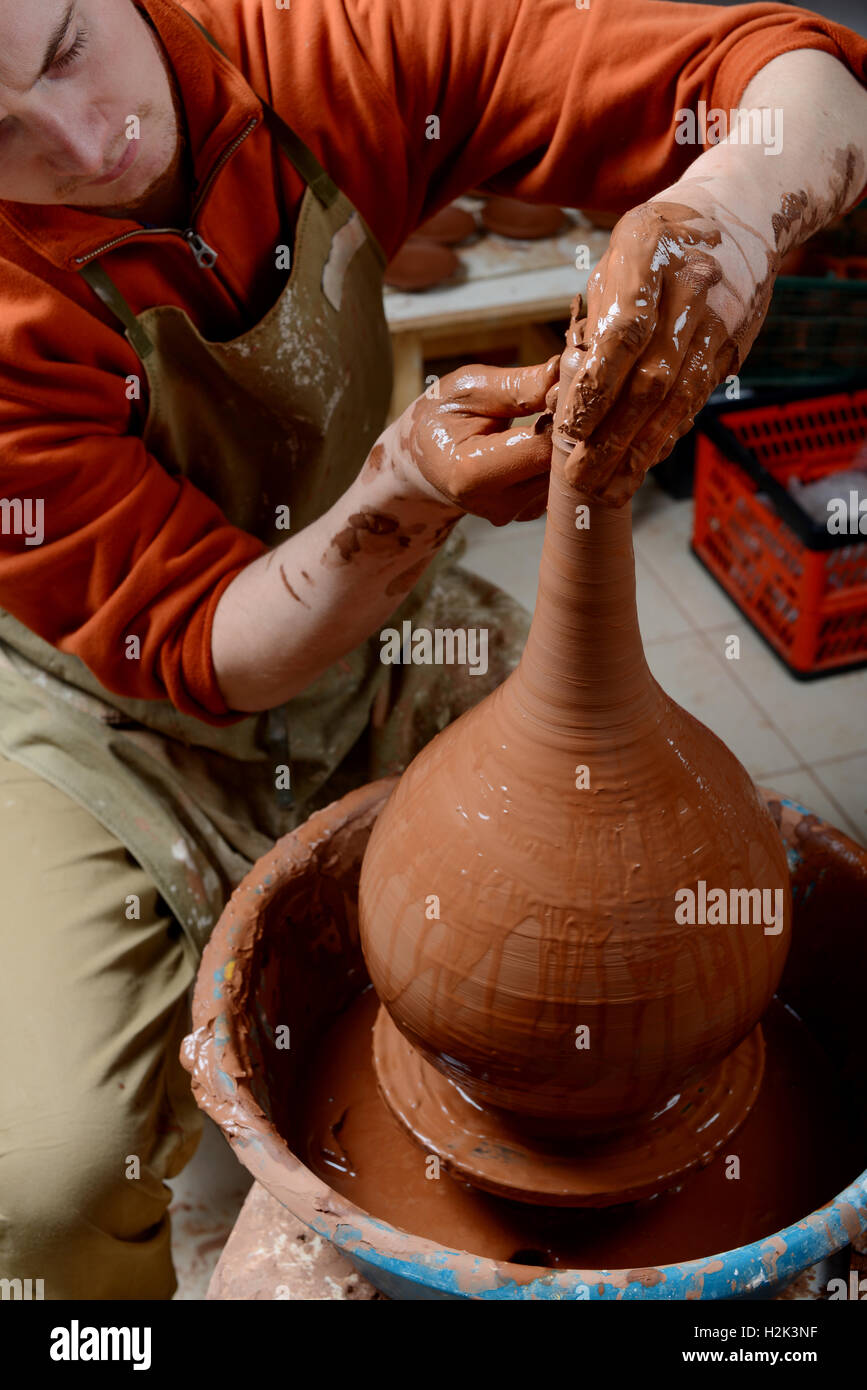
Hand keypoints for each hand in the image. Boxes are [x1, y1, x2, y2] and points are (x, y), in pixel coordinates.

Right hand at [395, 358, 559, 525]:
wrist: (425, 461)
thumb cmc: (442, 418)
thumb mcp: (469, 388)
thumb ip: (518, 385)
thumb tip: (563, 373)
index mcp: (472, 473)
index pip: (542, 447)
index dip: (562, 415)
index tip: (567, 385)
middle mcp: (497, 504)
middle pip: (559, 465)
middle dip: (572, 428)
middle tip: (570, 395)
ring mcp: (515, 514)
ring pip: (566, 475)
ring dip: (571, 442)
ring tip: (556, 413)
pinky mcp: (529, 513)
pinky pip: (561, 483)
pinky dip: (563, 457)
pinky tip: (550, 436)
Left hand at [558, 181, 781, 505]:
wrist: (739, 216)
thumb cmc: (654, 244)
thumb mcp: (616, 261)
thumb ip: (595, 319)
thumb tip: (567, 387)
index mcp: (647, 253)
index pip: (623, 332)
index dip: (597, 385)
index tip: (570, 425)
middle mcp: (689, 288)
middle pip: (651, 379)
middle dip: (612, 436)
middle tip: (578, 477)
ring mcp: (715, 322)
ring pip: (676, 400)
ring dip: (639, 452)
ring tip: (606, 490)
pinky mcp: (728, 348)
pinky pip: (693, 401)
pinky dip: (664, 436)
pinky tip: (640, 465)